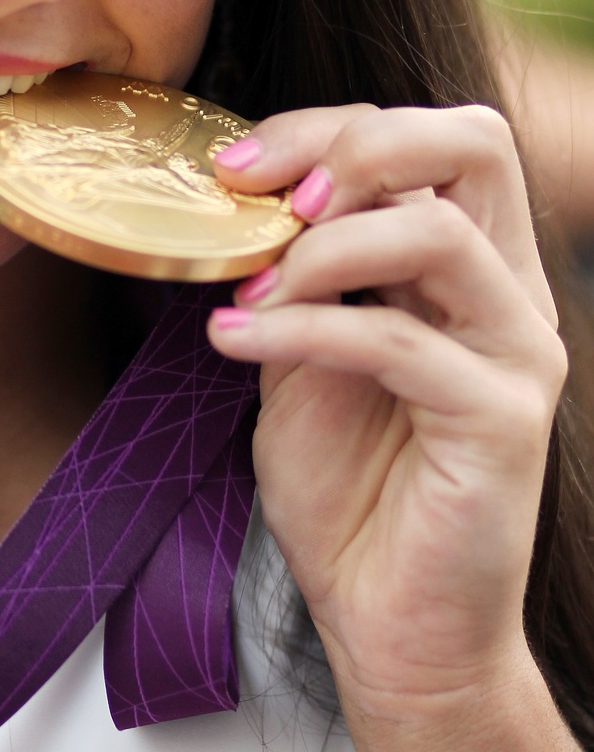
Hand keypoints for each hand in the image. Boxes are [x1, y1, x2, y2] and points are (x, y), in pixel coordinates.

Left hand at [207, 105, 566, 751]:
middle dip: (353, 146)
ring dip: (319, 249)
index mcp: (470, 262)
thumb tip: (246, 194)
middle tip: (263, 194)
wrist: (388, 623)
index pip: (428, 137)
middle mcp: (509, 290)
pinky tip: (234, 339)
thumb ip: (298, 273)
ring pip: (437, 231)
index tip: (235, 165)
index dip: (330, 128)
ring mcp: (517, 352)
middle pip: (473, 143)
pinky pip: (396, 340)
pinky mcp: (501, 420)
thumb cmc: (348, 488)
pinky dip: (301, 329)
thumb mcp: (303, 351)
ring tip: (247, 290)